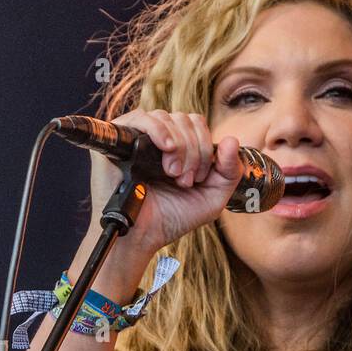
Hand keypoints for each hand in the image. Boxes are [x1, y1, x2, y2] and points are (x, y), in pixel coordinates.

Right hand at [87, 108, 243, 260]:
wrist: (142, 234)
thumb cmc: (172, 218)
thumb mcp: (212, 197)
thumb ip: (230, 171)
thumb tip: (233, 140)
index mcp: (179, 147)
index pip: (197, 124)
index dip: (204, 147)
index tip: (198, 178)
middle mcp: (159, 138)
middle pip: (184, 119)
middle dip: (192, 151)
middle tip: (183, 180)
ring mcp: (138, 136)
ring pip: (166, 117)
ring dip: (178, 146)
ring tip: (171, 173)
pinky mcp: (118, 138)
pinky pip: (141, 117)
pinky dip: (158, 129)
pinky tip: (165, 148)